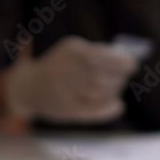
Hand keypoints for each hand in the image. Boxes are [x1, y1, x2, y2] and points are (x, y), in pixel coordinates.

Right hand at [5, 36, 137, 122]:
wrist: (27, 87)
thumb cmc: (59, 67)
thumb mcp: (74, 51)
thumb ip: (99, 54)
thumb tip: (129, 62)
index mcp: (71, 50)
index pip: (102, 56)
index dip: (122, 63)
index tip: (132, 66)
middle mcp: (65, 68)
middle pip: (101, 75)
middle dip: (118, 78)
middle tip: (122, 79)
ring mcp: (63, 90)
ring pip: (98, 91)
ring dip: (113, 91)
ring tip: (115, 90)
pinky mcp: (64, 108)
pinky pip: (91, 110)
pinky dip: (108, 109)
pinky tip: (118, 106)